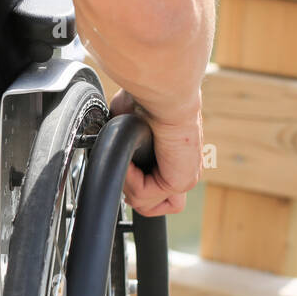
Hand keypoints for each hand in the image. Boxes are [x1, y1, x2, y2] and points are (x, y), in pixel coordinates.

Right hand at [110, 90, 201, 216]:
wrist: (162, 91)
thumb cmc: (146, 98)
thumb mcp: (128, 124)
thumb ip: (123, 142)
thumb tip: (111, 143)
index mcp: (175, 160)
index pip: (155, 191)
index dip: (134, 183)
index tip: (125, 165)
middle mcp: (184, 171)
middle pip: (150, 204)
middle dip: (130, 188)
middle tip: (126, 163)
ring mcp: (184, 178)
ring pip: (145, 204)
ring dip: (128, 184)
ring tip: (128, 160)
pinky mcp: (180, 182)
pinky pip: (143, 195)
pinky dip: (129, 180)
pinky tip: (131, 159)